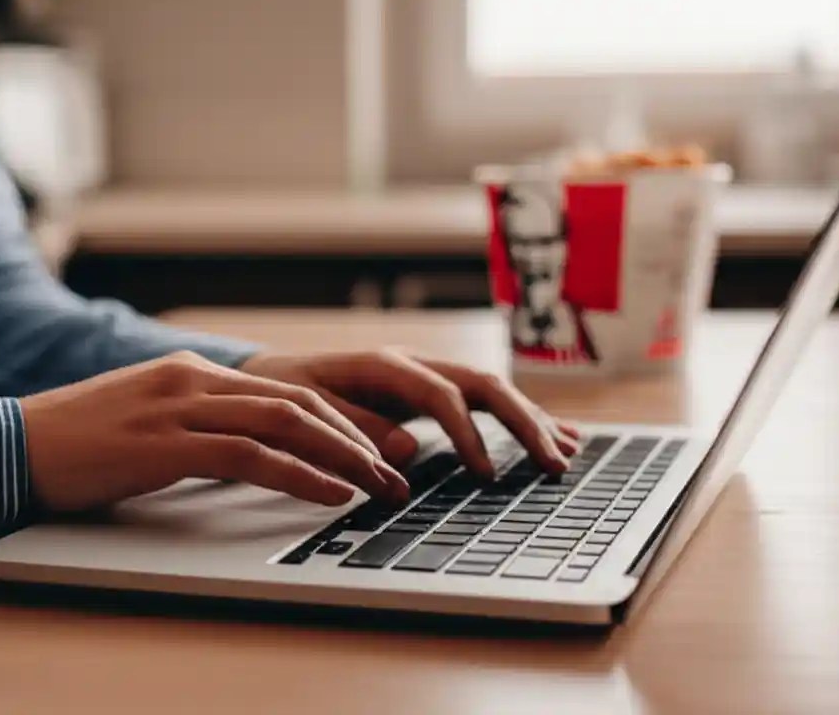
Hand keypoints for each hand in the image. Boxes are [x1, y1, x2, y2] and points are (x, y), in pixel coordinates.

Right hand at [20, 351, 409, 512]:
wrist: (7, 446)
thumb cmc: (74, 445)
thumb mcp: (146, 424)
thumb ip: (197, 428)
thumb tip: (249, 455)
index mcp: (192, 372)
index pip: (287, 393)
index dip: (341, 424)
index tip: (375, 454)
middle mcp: (193, 379)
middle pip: (300, 403)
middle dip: (357, 441)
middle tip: (395, 474)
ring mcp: (179, 406)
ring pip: (286, 424)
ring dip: (343, 459)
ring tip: (379, 488)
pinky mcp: (164, 443)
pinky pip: (250, 456)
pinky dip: (300, 475)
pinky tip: (331, 494)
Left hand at [240, 349, 578, 477]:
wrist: (269, 378)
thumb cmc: (281, 396)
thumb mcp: (305, 413)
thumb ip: (354, 427)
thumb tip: (408, 450)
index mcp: (383, 365)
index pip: (441, 394)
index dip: (469, 433)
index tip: (487, 475)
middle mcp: (413, 364)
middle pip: (483, 385)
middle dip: (523, 423)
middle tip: (553, 463)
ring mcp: (427, 376)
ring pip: (493, 392)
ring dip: (532, 421)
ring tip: (570, 452)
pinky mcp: (432, 393)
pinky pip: (485, 404)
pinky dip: (520, 422)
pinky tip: (557, 437)